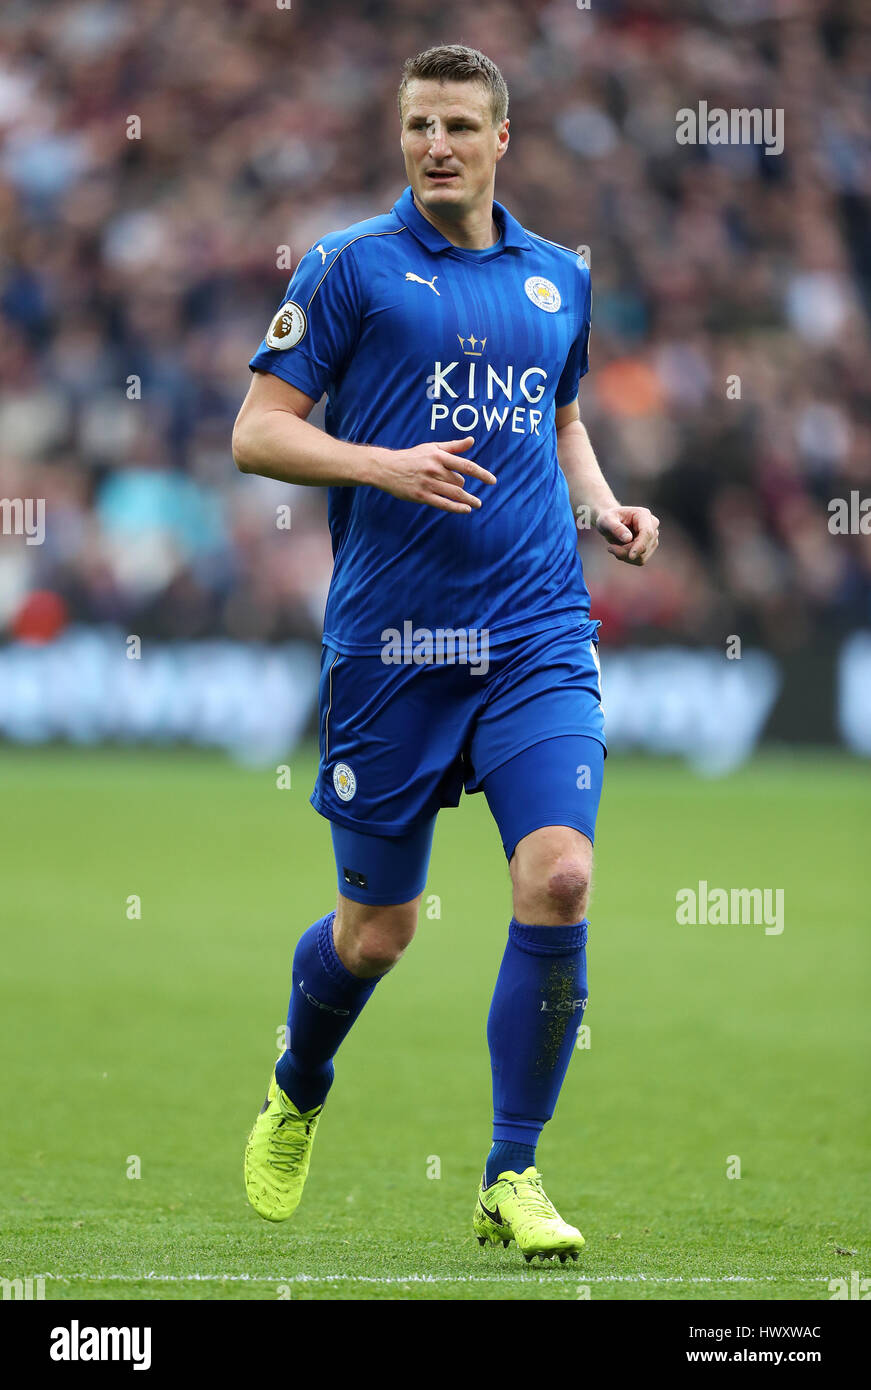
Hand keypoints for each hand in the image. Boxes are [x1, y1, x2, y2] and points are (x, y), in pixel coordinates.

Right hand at [372, 436, 496, 513]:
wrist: (387, 468)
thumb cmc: (412, 457)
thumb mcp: (432, 448)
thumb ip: (453, 446)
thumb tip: (472, 440)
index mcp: (438, 456)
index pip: (465, 465)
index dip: (481, 474)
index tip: (492, 481)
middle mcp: (434, 470)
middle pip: (459, 481)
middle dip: (463, 485)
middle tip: (462, 487)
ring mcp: (428, 484)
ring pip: (454, 493)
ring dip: (468, 500)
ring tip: (477, 504)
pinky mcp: (421, 496)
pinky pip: (443, 504)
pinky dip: (456, 508)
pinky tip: (466, 509)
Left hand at [596, 506, 659, 564]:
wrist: (611, 523)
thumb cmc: (608, 519)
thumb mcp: (606, 520)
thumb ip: (615, 528)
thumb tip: (628, 539)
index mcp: (643, 514)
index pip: (647, 532)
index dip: (640, 545)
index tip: (631, 556)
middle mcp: (652, 525)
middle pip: (643, 546)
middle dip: (625, 551)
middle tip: (610, 548)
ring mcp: (653, 537)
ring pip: (642, 556)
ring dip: (625, 556)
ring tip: (614, 547)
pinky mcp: (650, 547)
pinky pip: (640, 560)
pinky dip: (627, 559)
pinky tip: (619, 551)